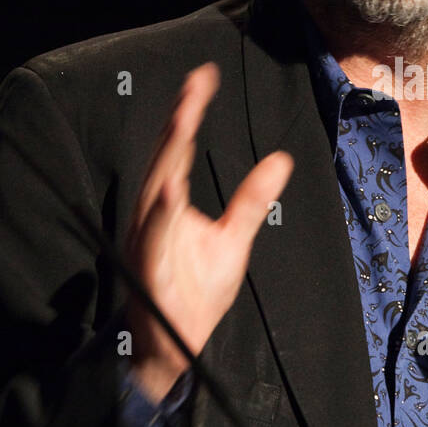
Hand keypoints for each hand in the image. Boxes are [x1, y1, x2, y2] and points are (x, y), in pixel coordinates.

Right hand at [123, 63, 292, 401]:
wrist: (175, 348)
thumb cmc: (196, 293)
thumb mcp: (233, 240)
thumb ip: (251, 200)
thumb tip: (280, 159)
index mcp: (168, 206)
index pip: (180, 151)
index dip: (189, 113)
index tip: (204, 78)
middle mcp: (153, 217)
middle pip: (165, 160)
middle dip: (178, 122)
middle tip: (194, 86)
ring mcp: (147, 242)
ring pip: (155, 192)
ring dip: (167, 156)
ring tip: (183, 121)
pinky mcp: (148, 271)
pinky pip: (152, 238)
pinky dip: (159, 215)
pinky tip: (170, 191)